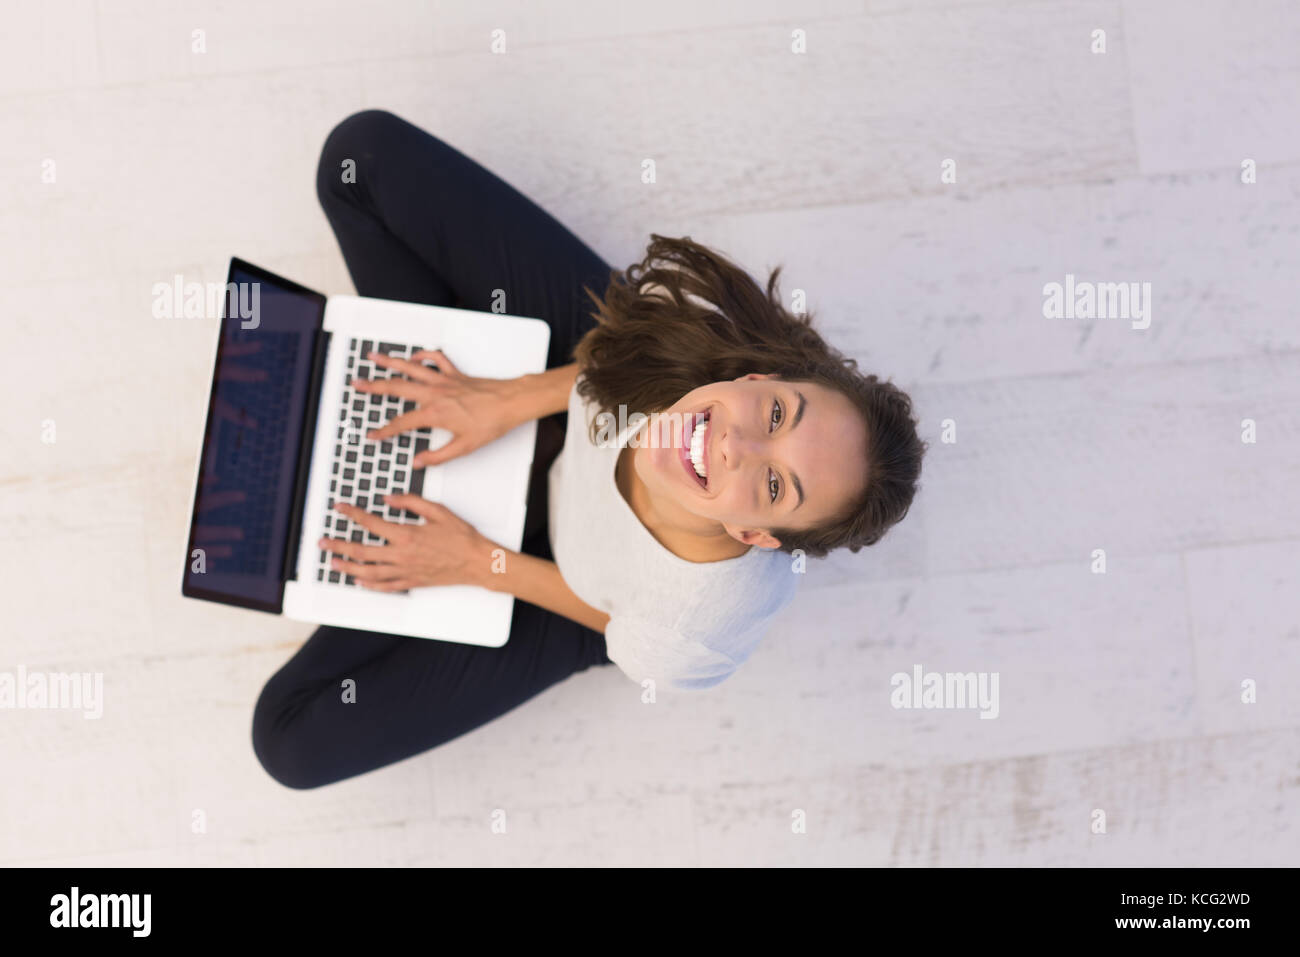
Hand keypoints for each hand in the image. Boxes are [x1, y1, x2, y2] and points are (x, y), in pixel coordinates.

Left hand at [317, 494, 500, 590]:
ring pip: (369, 572)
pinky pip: (386, 586)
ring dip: (348, 568)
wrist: (477, 561)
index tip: (341, 509)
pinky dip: (369, 585)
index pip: (371, 523)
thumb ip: (410, 502)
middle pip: (362, 551)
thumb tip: (388, 499)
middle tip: (324, 543)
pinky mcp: (412, 581)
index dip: (352, 514)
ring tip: (334, 563)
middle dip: (339, 546)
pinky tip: (360, 581)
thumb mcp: (438, 511)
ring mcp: (405, 571)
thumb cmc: (461, 537)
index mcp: (407, 535)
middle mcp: (402, 555)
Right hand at [354, 349, 524, 466]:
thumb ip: (438, 456)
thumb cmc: (492, 423)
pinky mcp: (454, 374)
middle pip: (396, 387)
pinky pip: (435, 359)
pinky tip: (413, 357)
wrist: (511, 402)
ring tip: (372, 356)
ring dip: (389, 361)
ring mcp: (443, 380)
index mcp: (435, 414)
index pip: (401, 423)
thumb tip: (419, 462)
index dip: (384, 431)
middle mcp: (435, 393)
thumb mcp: (464, 447)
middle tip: (356, 384)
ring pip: (410, 367)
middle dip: (373, 386)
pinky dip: (423, 355)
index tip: (372, 435)